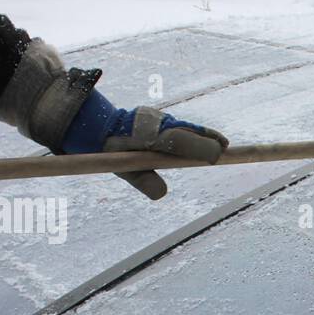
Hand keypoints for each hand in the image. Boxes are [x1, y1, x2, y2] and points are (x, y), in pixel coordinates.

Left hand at [61, 93, 228, 199]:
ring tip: (219, 143)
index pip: (182, 141)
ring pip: (183, 126)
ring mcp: (156, 120)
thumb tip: (162, 195)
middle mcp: (156, 124)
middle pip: (188, 132)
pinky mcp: (154, 119)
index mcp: (149, 137)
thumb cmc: (104, 147)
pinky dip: (191, 132)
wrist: (88, 121)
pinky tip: (198, 138)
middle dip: (208, 139)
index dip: (202, 147)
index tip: (219, 154)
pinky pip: (177, 126)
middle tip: (225, 148)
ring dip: (202, 134)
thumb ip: (142, 180)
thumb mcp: (121, 167)